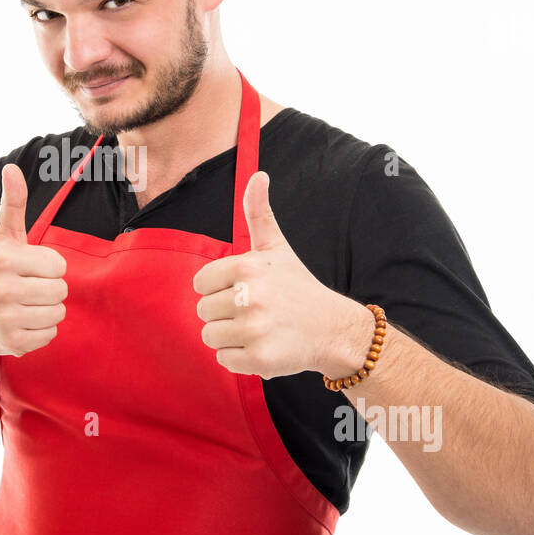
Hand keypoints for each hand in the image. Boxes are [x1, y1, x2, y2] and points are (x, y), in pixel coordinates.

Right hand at [0, 163, 67, 356]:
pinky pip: (50, 336)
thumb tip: (12, 168)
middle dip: (50, 288)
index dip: (49, 266)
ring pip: (57, 314)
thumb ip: (14, 203)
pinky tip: (22, 322)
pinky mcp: (12, 344)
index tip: (31, 268)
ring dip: (47, 310)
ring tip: (26, 304)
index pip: (58, 266)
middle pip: (60, 291)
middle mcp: (2, 291)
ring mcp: (5, 319)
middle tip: (29, 288)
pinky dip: (41, 331)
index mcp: (4, 261)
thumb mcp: (4, 236)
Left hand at [192, 171, 371, 378]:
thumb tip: (257, 174)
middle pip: (203, 312)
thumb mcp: (276, 249)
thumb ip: (258, 213)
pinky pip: (224, 360)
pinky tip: (262, 347)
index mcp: (246, 267)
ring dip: (229, 337)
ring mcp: (254, 329)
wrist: (333, 329)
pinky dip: (239, 358)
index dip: (218, 289)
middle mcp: (249, 296)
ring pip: (210, 336)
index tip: (242, 291)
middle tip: (254, 313)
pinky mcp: (259, 358)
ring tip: (257, 329)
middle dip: (224, 315)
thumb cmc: (297, 287)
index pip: (200, 284)